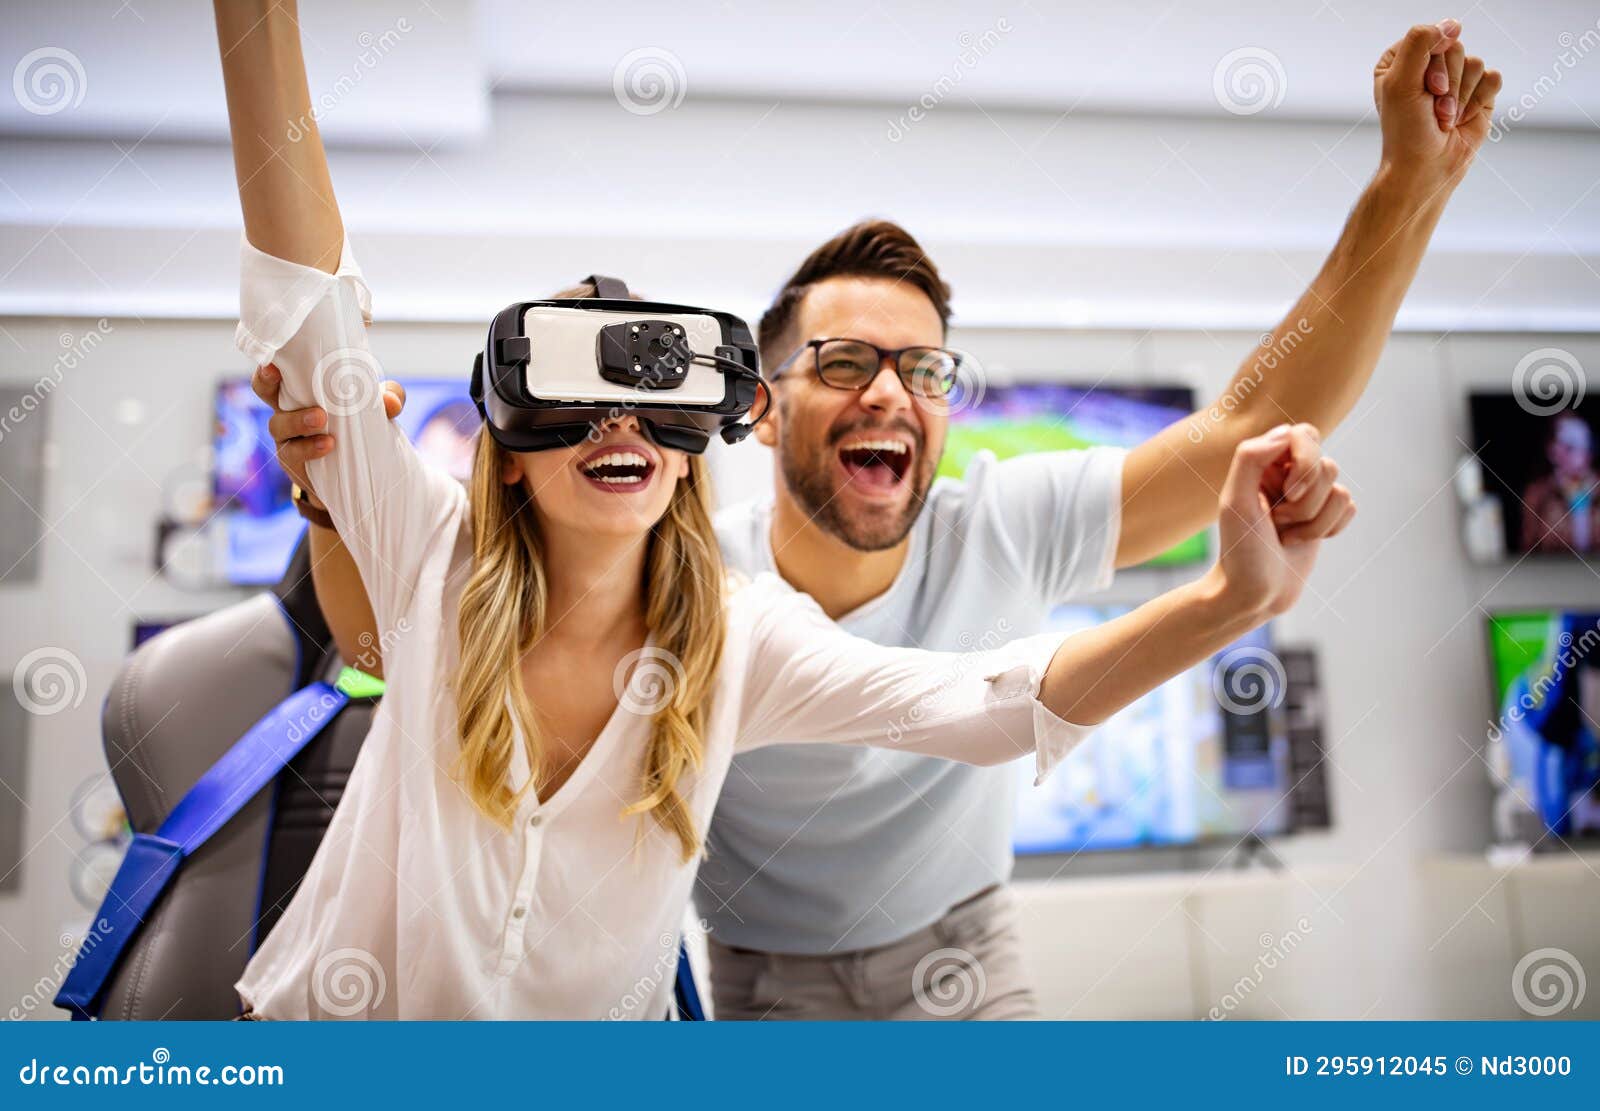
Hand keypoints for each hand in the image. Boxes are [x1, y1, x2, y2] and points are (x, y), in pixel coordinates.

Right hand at [251, 363, 406, 508]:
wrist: (359, 477)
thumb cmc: (361, 429)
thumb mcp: (377, 410)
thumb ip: (389, 399)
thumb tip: (390, 402)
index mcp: (303, 391)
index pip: (279, 369)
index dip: (269, 361)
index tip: (273, 353)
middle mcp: (288, 411)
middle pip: (264, 391)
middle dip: (266, 381)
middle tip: (277, 373)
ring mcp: (288, 438)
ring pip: (278, 425)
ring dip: (297, 419)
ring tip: (321, 419)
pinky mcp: (295, 464)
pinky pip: (293, 455)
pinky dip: (309, 448)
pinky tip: (328, 445)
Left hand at [1208, 423, 1355, 619]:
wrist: (1253, 594)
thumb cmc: (1240, 550)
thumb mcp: (1234, 502)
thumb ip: (1250, 459)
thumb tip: (1286, 433)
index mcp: (1262, 462)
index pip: (1303, 434)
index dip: (1305, 461)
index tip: (1288, 493)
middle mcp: (1286, 474)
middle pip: (1327, 465)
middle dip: (1306, 502)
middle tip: (1278, 522)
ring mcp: (1308, 495)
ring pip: (1340, 491)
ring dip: (1314, 521)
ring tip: (1286, 536)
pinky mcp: (1325, 516)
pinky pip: (1349, 508)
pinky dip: (1328, 529)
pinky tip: (1302, 542)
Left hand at [1373, 19, 1502, 192]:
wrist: (1427, 168)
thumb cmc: (1407, 131)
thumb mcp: (1400, 82)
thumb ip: (1420, 42)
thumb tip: (1453, 25)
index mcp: (1401, 60)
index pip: (1430, 37)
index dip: (1432, 64)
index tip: (1424, 90)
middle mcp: (1428, 66)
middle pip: (1456, 48)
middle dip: (1447, 82)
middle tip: (1434, 108)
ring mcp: (1455, 79)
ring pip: (1475, 62)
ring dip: (1461, 96)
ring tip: (1445, 118)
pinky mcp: (1478, 92)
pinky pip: (1493, 77)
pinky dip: (1480, 100)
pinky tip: (1463, 118)